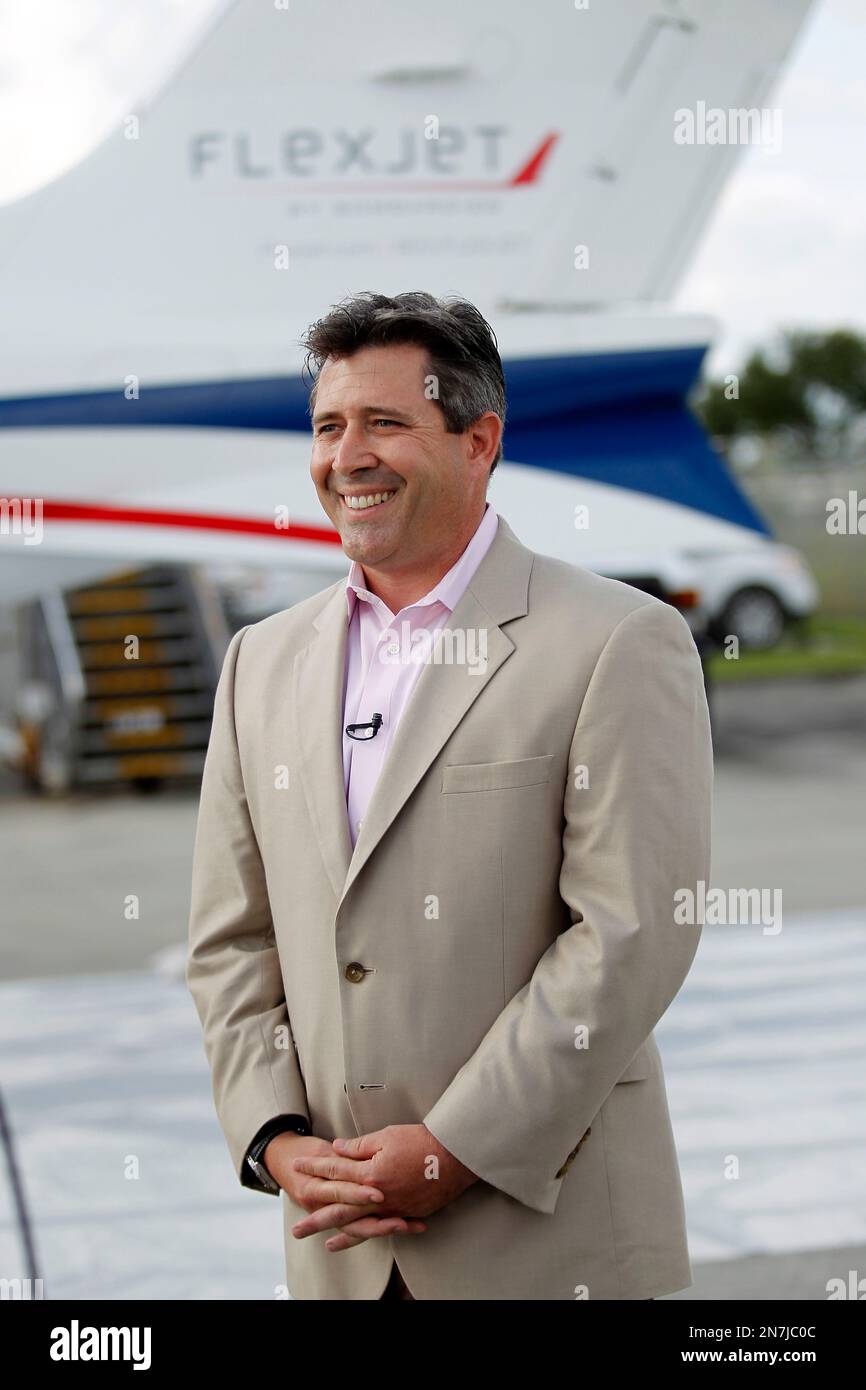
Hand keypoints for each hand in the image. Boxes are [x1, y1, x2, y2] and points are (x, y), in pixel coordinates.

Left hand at [289, 1124, 477, 1250]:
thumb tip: (338, 1150)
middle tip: (297, 1231)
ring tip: (325, 1246)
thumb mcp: (387, 1136)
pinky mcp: (408, 1213)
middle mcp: (377, 1198)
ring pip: (361, 1227)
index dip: (314, 1167)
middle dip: (316, 1220)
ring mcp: (393, 1209)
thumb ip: (359, 1147)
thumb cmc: (422, 1141)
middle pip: (340, 1210)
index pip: (334, 1171)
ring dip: (341, 1237)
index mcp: (369, 1175)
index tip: (297, 1166)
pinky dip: (372, 1236)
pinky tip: (365, 1239)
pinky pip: (384, 1229)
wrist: (455, 1155)